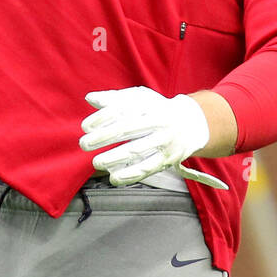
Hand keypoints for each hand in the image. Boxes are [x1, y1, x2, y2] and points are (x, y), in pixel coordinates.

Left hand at [79, 85, 228, 189]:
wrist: (192, 123)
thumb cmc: (158, 109)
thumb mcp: (140, 99)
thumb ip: (114, 98)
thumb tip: (90, 98)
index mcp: (150, 105)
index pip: (122, 110)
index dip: (102, 118)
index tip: (85, 126)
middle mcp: (159, 121)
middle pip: (128, 129)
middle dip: (104, 137)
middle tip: (84, 144)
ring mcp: (165, 140)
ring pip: (137, 150)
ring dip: (114, 158)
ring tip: (96, 162)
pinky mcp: (168, 159)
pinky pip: (147, 168)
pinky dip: (130, 175)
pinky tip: (114, 178)